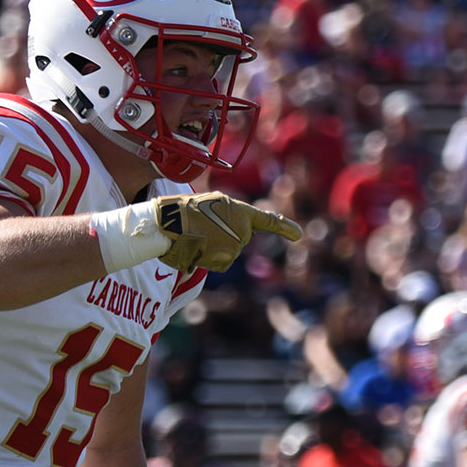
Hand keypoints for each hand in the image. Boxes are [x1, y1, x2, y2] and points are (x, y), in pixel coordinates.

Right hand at [152, 191, 302, 272]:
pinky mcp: (224, 261)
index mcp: (240, 211)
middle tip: (203, 228)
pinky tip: (198, 248)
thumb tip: (236, 229)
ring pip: (229, 253)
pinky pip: (220, 263)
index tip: (298, 234)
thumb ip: (229, 214)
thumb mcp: (210, 202)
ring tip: (197, 237)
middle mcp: (242, 230)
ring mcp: (234, 247)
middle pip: (239, 240)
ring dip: (214, 248)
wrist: (168, 223)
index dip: (284, 227)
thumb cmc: (184, 210)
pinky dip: (209, 259)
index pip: (267, 220)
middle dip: (224, 237)